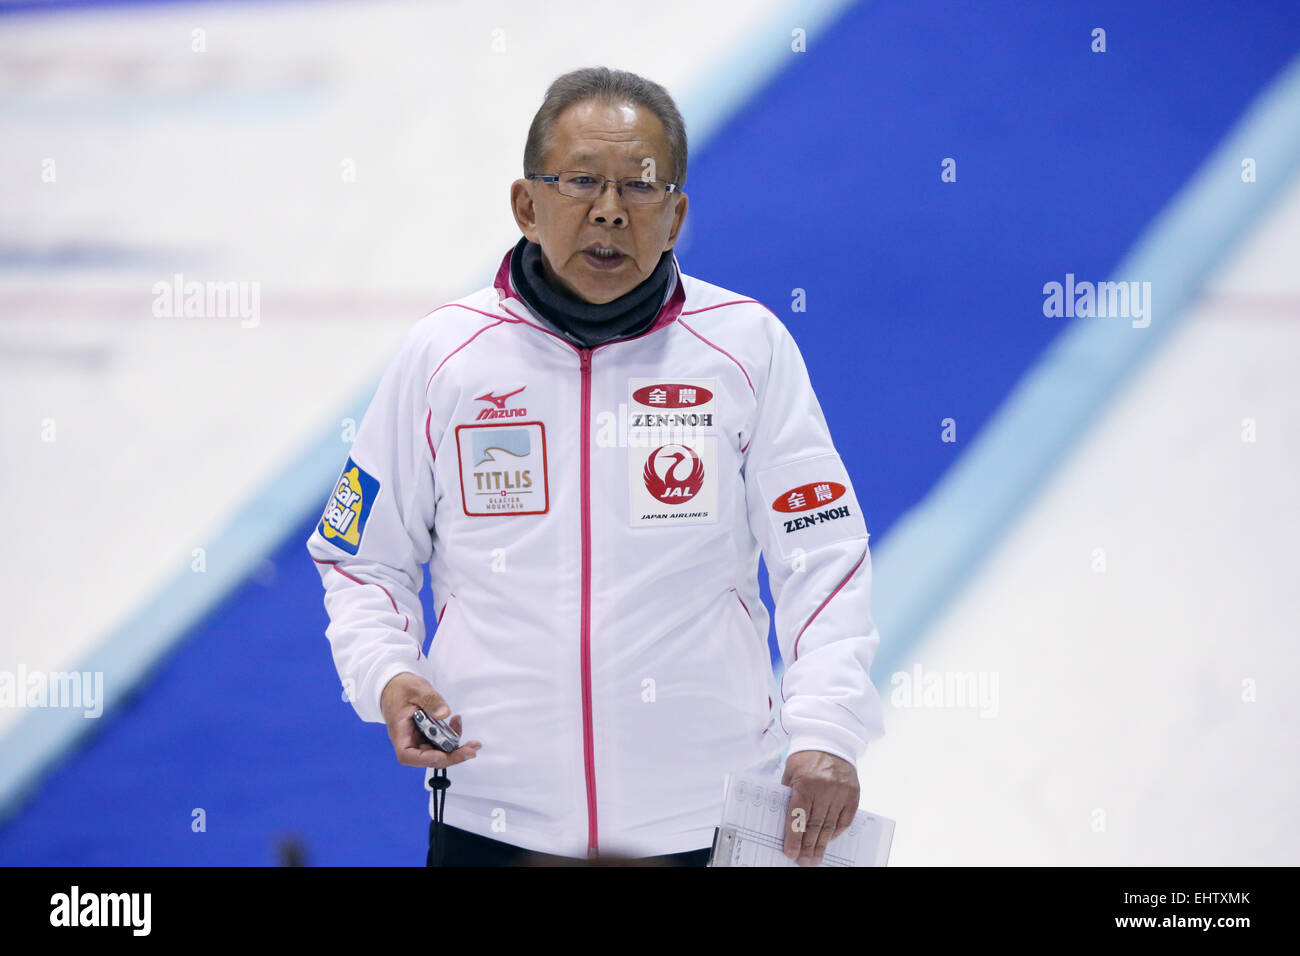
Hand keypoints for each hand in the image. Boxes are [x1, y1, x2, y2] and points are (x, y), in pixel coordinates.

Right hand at [380, 672, 481, 768]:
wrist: (396, 686)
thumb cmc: (401, 689)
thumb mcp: (416, 690)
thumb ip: (430, 701)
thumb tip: (444, 714)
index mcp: (400, 733)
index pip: (408, 755)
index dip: (426, 759)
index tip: (443, 754)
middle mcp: (409, 741)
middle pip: (428, 758)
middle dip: (451, 757)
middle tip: (471, 751)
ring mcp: (418, 739)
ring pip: (438, 752)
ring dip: (456, 750)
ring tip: (473, 743)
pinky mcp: (427, 735)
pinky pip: (441, 742)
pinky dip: (452, 736)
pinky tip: (457, 723)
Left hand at [781, 750, 858, 865]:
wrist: (831, 740)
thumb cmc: (806, 756)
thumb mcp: (791, 772)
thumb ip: (788, 794)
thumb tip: (786, 821)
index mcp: (805, 784)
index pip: (798, 818)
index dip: (794, 838)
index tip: (791, 853)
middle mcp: (824, 790)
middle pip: (814, 826)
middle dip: (808, 847)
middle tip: (804, 862)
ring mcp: (840, 793)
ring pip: (829, 826)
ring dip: (821, 844)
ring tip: (816, 858)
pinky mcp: (853, 794)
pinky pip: (845, 819)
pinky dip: (836, 831)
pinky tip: (829, 840)